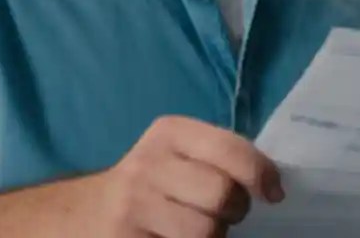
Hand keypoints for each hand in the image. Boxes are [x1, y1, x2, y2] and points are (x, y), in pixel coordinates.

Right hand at [99, 115, 284, 236]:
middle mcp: (149, 164)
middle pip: (222, 194)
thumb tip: (273, 184)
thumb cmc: (151, 183)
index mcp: (170, 133)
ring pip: (205, 232)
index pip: (230, 149)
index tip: (273, 193)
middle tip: (227, 213)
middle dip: (236, 210)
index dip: (261, 174)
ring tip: (199, 229)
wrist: (85, 214)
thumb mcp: (179, 154)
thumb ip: (221, 157)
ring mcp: (133, 206)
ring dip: (214, 237)